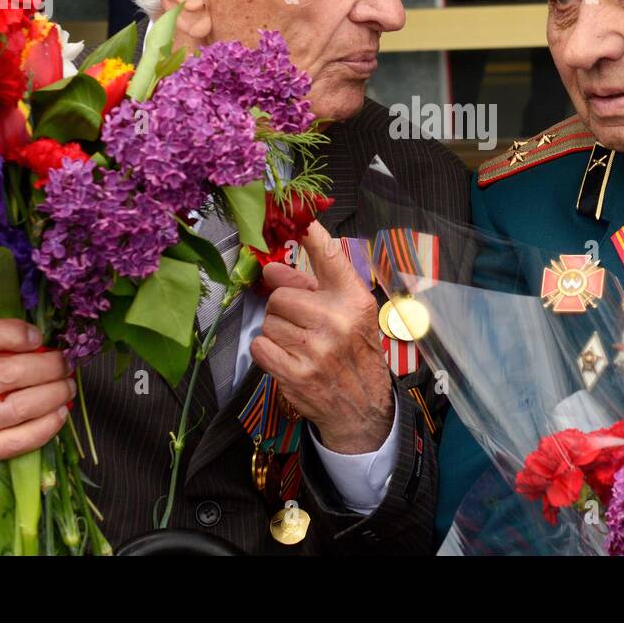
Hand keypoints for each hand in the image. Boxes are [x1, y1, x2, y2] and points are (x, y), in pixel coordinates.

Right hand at [0, 318, 73, 519]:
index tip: (37, 337)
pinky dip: (48, 425)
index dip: (14, 333)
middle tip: (65, 364)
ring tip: (67, 386)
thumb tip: (32, 337)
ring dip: (56, 394)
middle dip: (49, 366)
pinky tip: (59, 414)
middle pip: (9, 373)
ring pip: (21, 407)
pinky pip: (20, 439)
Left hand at [251, 221, 392, 454]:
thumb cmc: (353, 354)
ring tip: (299, 345)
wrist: (363, 408)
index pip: (328, 255)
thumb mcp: (346, 315)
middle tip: (301, 325)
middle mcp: (338, 320)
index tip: (294, 213)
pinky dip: (268, 353)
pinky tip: (289, 359)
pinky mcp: (297, 374)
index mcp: (354, 300)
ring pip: (268, 322)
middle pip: (280, 296)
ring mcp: (317, 349)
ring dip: (277, 332)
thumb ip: (311, 288)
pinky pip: (261, 346)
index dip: (308, 232)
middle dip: (283, 309)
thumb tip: (270, 269)